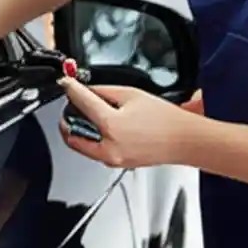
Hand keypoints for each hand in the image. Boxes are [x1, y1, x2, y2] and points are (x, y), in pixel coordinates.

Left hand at [58, 78, 202, 168]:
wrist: (182, 140)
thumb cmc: (165, 119)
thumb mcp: (133, 95)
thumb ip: (106, 91)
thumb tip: (88, 90)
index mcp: (111, 125)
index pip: (82, 102)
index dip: (71, 89)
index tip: (65, 83)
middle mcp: (107, 146)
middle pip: (70, 132)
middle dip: (66, 116)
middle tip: (70, 104)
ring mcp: (110, 158)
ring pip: (79, 145)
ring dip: (75, 130)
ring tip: (83, 116)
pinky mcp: (115, 164)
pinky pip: (92, 152)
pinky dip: (89, 140)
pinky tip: (100, 128)